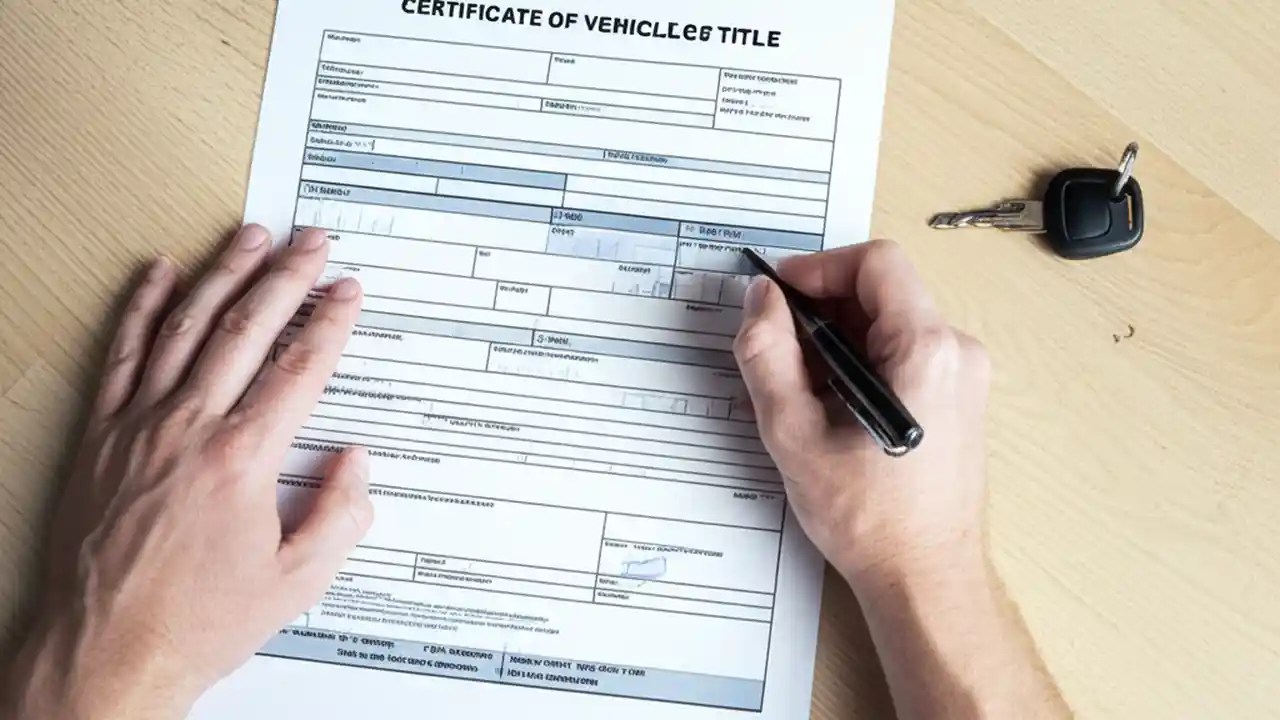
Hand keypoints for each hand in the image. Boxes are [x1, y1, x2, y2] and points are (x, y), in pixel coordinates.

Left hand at [3, 226, 371, 719]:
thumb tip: (355, 463)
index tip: (347, 291)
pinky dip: (140, 308)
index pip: (299, 369)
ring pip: (185, 328)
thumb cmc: (195, 621)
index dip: (330, 322)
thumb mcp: (296, 583)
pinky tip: (158, 274)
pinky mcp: (100, 436)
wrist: (105, 651)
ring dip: (222, 275)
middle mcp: (189, 430)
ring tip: (249, 238)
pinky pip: (121, 354)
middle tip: (311, 243)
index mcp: (243, 461)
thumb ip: (339, 516)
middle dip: (286, 277)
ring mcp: (138, 427)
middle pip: (246, 330)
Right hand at [734, 240, 991, 584]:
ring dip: (838, 339)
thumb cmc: (872, 521)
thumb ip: (768, 357)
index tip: (779, 294)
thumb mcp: (795, 436)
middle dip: (822, 308)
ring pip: (891, 322)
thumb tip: (760, 302)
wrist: (925, 578)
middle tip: (778, 347)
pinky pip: (904, 352)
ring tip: (800, 388)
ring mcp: (963, 376)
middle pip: (883, 290)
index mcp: (927, 351)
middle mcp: (957, 353)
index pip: (876, 262)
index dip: (819, 267)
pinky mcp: (958, 397)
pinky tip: (829, 406)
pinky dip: (860, 361)